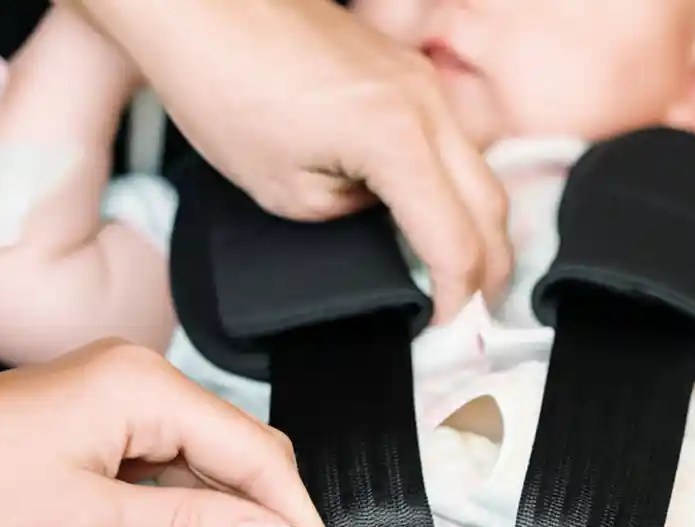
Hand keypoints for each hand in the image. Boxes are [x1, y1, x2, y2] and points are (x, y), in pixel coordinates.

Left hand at [0, 331, 346, 526]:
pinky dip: (188, 512)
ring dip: (234, 516)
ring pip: (202, 462)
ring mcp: (109, 404)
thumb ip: (191, 525)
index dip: (300, 520)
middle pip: (239, 450)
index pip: (256, 452)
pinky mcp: (88, 432)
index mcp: (141, 384)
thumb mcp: (84, 523)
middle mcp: (132, 380)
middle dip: (277, 516)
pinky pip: (161, 470)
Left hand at [62, 0, 511, 320]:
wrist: (202, 9)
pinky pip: (451, 138)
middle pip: (493, 206)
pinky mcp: (403, 72)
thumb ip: (351, 220)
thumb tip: (381, 224)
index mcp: (398, 139)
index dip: (457, 299)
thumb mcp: (284, 190)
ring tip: (453, 270)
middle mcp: (426, 103)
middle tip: (472, 310)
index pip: (456, 241)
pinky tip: (424, 211)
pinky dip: (451, 184)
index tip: (446, 327)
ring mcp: (420, 81)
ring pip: (479, 169)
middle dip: (491, 268)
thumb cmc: (223, 84)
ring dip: (475, 224)